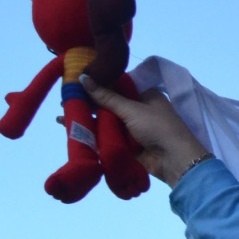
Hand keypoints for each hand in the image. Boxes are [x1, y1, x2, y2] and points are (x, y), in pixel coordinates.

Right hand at [76, 75, 209, 187]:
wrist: (176, 161)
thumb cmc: (158, 128)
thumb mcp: (132, 109)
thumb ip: (106, 96)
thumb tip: (82, 77)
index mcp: (145, 96)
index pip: (117, 86)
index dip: (97, 84)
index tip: (75, 81)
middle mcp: (139, 110)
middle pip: (109, 104)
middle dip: (88, 103)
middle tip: (63, 99)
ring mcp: (133, 129)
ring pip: (106, 121)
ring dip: (87, 118)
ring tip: (62, 114)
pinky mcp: (128, 145)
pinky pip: (108, 137)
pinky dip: (92, 134)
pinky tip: (73, 130)